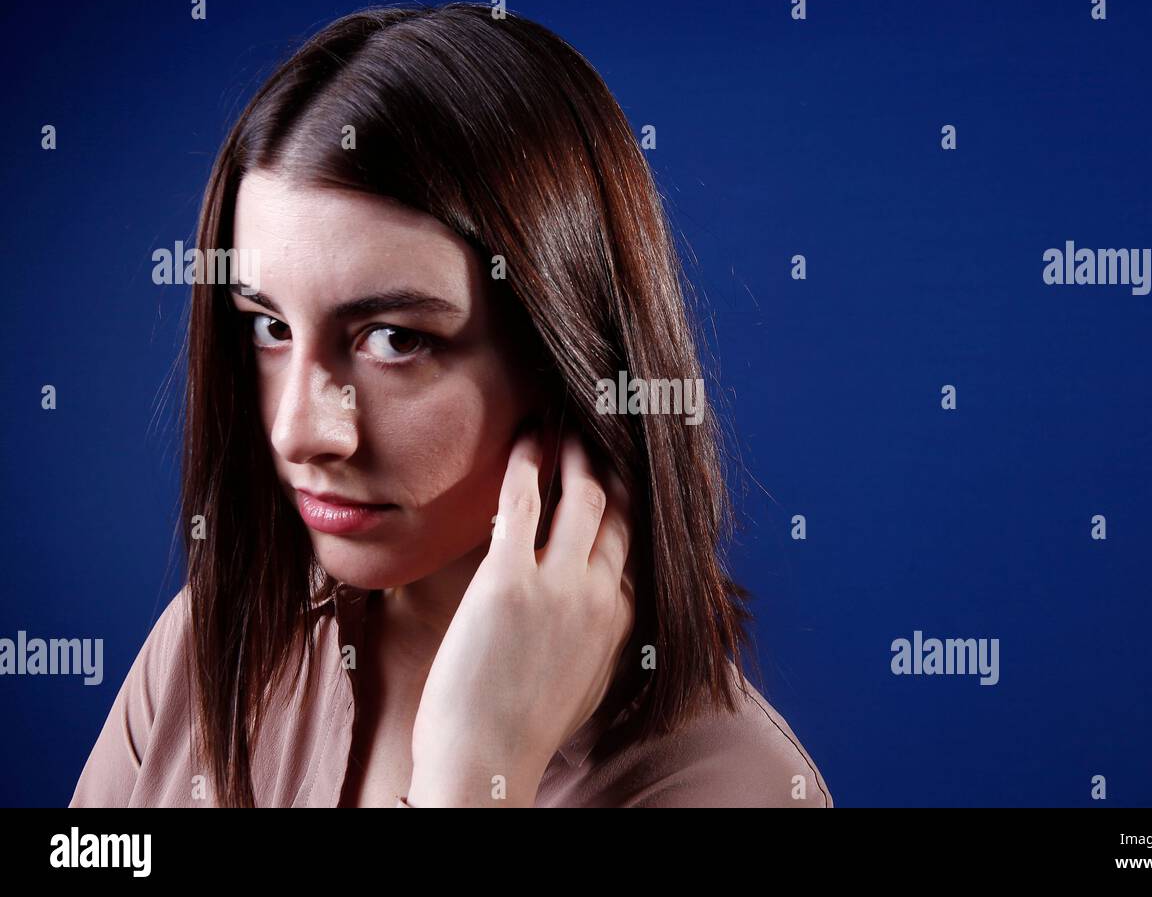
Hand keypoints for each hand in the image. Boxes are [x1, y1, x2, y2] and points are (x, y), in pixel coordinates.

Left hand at [406, 427, 635, 806]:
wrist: (486, 762)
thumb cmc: (521, 725)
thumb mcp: (583, 679)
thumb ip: (596, 632)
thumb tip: (595, 602)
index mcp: (621, 618)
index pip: (634, 538)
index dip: (630, 494)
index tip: (623, 462)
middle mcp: (601, 595)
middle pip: (617, 507)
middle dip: (610, 460)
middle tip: (599, 424)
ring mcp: (559, 586)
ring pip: (581, 494)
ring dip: (575, 450)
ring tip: (565, 421)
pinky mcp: (509, 581)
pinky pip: (523, 502)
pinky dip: (526, 461)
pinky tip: (525, 437)